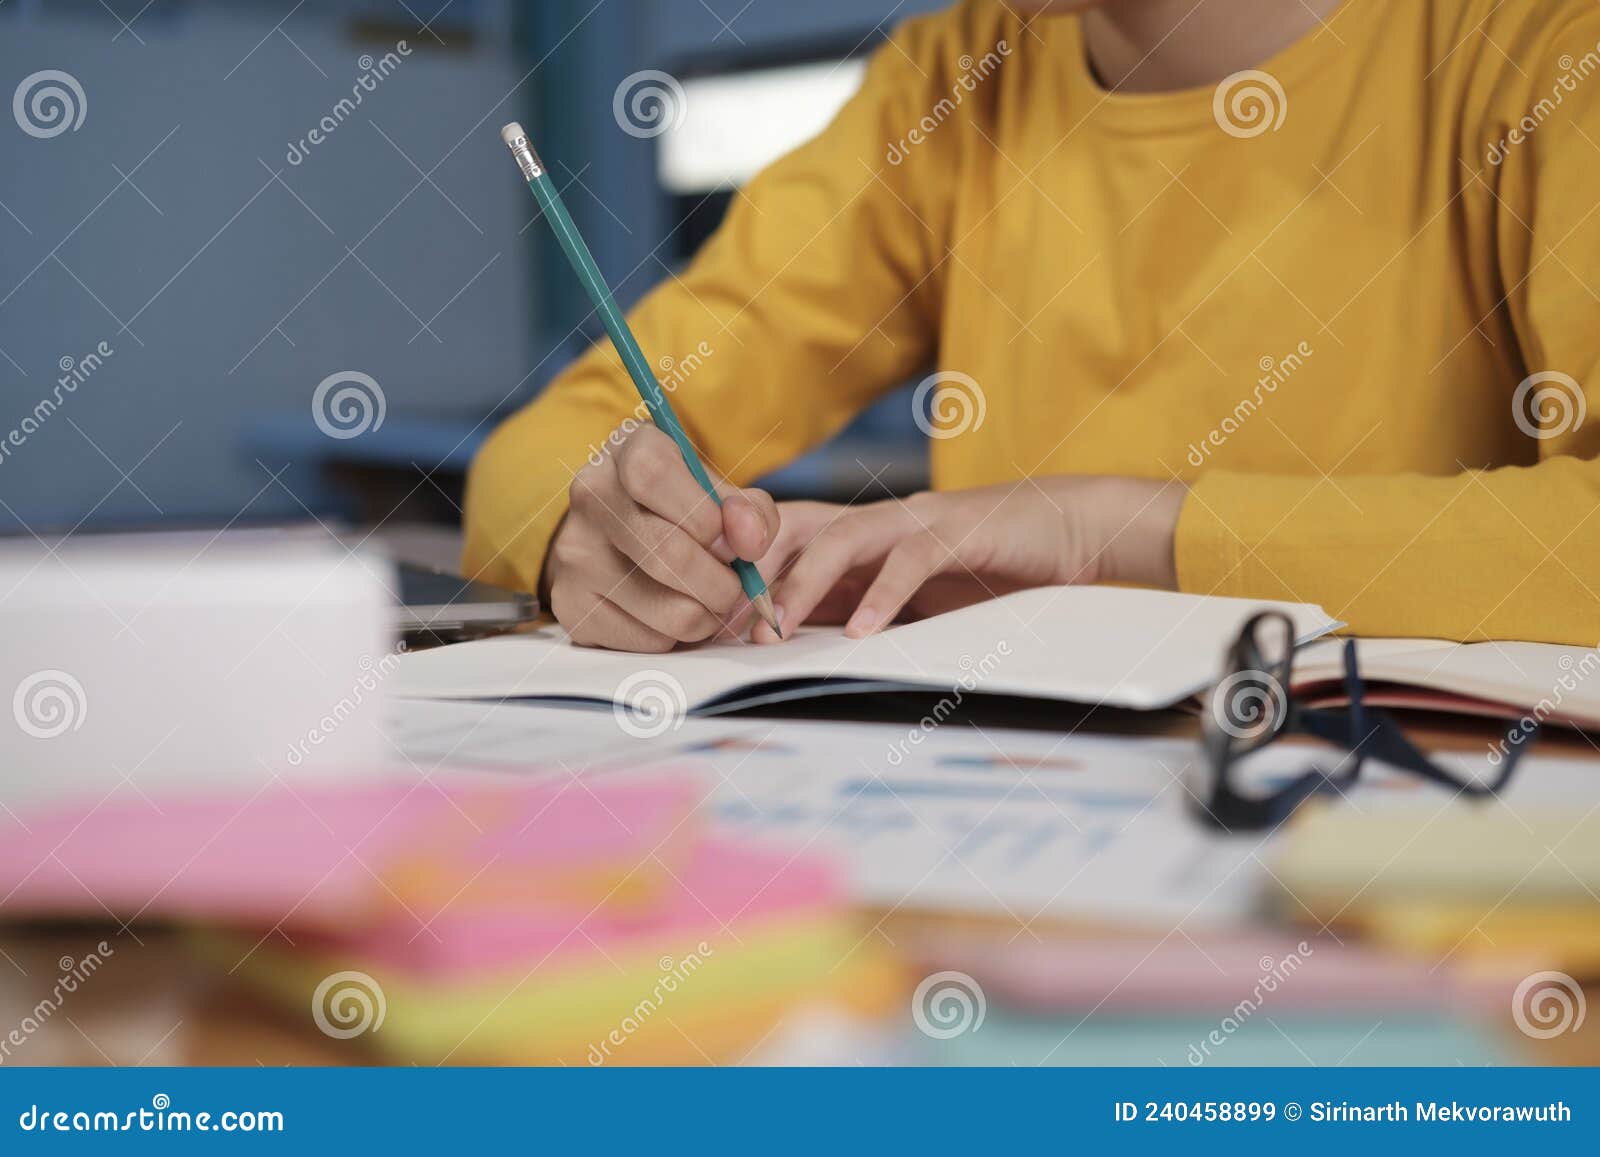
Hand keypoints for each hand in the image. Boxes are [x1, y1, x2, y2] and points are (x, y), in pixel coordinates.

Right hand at [544, 423, 779, 651]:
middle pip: (667, 552)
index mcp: (627, 451)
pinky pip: (650, 641)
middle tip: (736, 587)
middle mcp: (591, 497)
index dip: (705, 516)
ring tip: (710, 601)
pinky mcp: (572, 606)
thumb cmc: (678, 508)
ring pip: (669, 610)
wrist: (615, 534)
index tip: (732, 541)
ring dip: (709, 616)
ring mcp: (575, 553)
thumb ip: (748, 511)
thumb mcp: (718, 492)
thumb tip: (749, 541)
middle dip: (723, 582)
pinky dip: (677, 636)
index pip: (655, 476)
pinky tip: (673, 612)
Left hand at [751, 476, 1186, 641]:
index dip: (738, 576)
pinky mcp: (958, 531)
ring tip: (776, 630)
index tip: (706, 624)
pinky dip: (884, 595)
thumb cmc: (985, 568)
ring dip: (801, 586)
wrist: (1067, 531)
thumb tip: (793, 648)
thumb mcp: (908, 598)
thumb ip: (855, 610)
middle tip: (722, 628)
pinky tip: (865, 631)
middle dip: (751, 576)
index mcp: (859, 536)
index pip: (779, 542)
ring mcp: (915, 520)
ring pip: (839, 539)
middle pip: (791, 530)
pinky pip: (910, 559)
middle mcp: (876, 519)